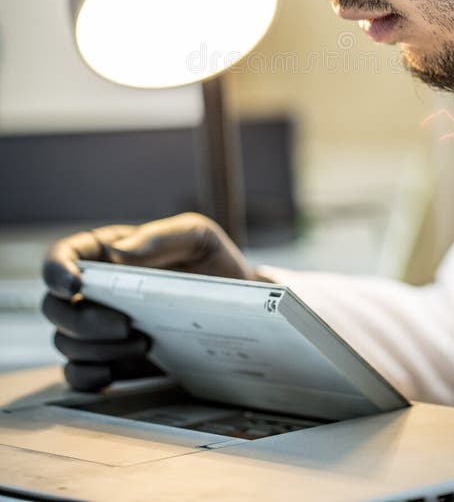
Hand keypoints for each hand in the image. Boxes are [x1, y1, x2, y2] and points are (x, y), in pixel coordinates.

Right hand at [42, 212, 258, 390]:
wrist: (238, 311)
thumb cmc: (214, 265)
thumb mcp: (199, 238)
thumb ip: (161, 237)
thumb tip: (119, 255)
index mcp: (109, 251)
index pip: (63, 255)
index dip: (56, 269)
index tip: (72, 284)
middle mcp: (95, 289)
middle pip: (55, 308)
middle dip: (83, 321)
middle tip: (127, 324)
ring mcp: (99, 327)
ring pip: (65, 343)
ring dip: (96, 349)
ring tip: (145, 344)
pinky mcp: (110, 359)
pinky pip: (76, 375)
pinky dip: (87, 377)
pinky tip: (113, 373)